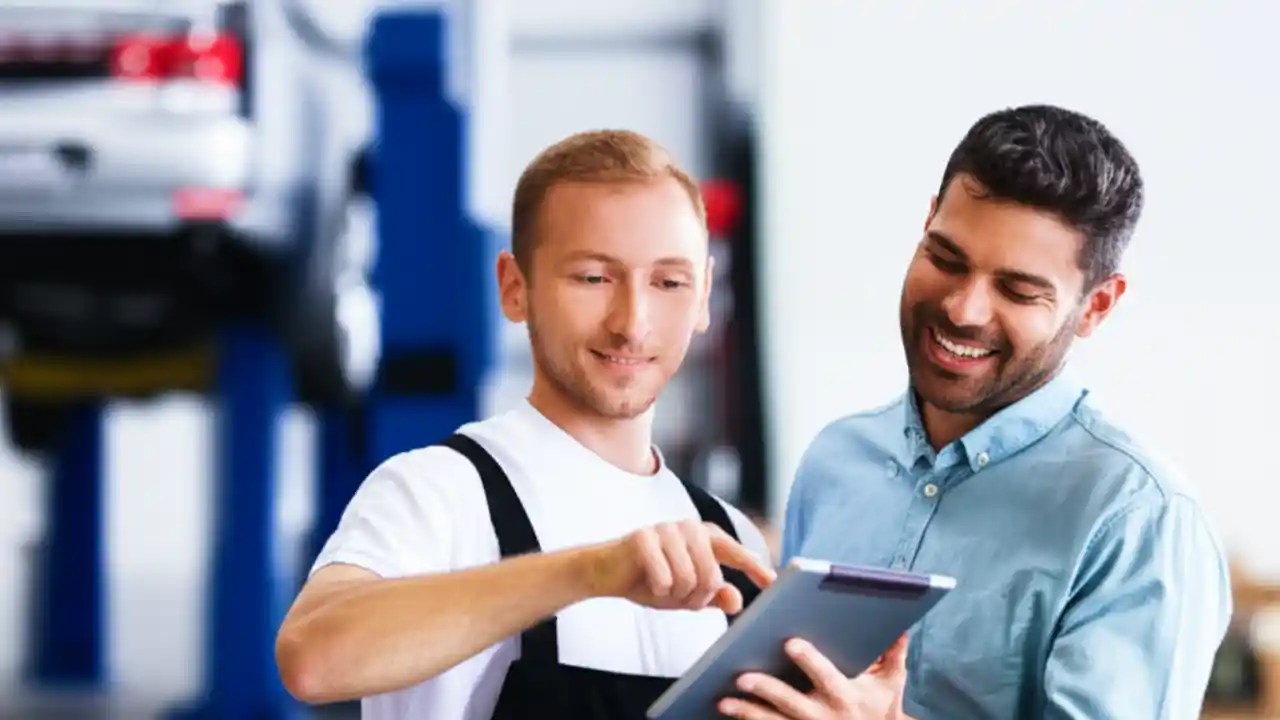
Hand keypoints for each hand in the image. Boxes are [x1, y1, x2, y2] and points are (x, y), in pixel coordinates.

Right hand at [583, 520, 775, 613]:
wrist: (607, 573)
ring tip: (663, 589)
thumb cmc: (650, 579)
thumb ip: (714, 595)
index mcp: (704, 537)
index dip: (754, 567)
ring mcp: (666, 528)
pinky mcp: (643, 536)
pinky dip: (658, 588)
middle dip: (697, 597)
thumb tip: (738, 600)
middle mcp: (689, 527)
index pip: (735, 552)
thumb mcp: (687, 593)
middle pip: (712, 575)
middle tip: (681, 599)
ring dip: (676, 595)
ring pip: (689, 578)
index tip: (772, 582)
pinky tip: (648, 582)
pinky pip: (664, 577)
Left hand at [718, 634, 910, 718]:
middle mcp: (825, 716)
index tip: (789, 643)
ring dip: (748, 713)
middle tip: (742, 676)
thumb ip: (893, 653)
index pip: (825, 676)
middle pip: (791, 703)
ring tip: (725, 701)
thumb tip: (900, 624)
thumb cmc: (880, 709)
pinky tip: (730, 715)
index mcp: (846, 696)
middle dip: (767, 690)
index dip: (809, 660)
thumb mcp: (892, 683)